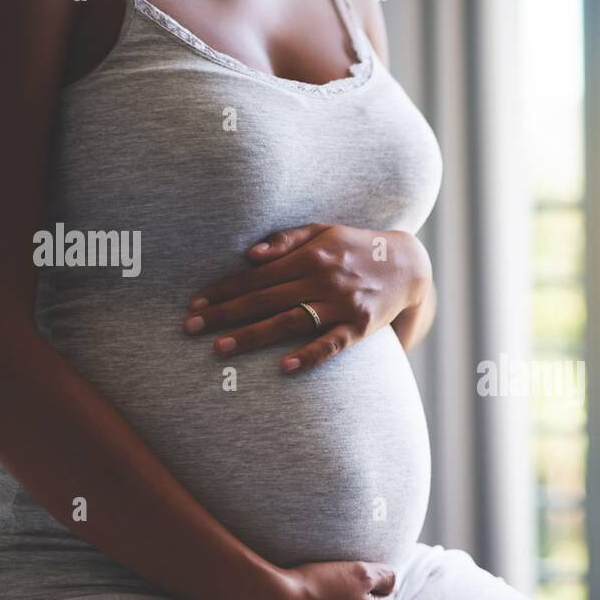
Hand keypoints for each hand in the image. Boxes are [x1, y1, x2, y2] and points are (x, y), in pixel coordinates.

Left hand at [182, 223, 429, 372]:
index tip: (195, 305)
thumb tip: (249, 255)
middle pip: (265, 299)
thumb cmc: (357, 247)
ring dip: (252, 336)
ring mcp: (342, 304)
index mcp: (311, 254)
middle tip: (190, 329)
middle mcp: (324, 278)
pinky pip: (331, 345)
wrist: (409, 265)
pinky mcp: (361, 327)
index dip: (223, 290)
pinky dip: (308, 356)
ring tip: (219, 349)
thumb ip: (286, 240)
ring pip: (289, 322)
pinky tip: (283, 368)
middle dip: (225, 314)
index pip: (256, 275)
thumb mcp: (324, 231)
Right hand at [274, 560, 396, 599]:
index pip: (390, 597)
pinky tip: (325, 591)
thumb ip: (384, 575)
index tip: (381, 568)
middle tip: (365, 573)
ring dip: (352, 596)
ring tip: (344, 580)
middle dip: (372, 590)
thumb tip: (394, 579)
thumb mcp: (360, 573)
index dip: (388, 580)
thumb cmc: (322, 584)